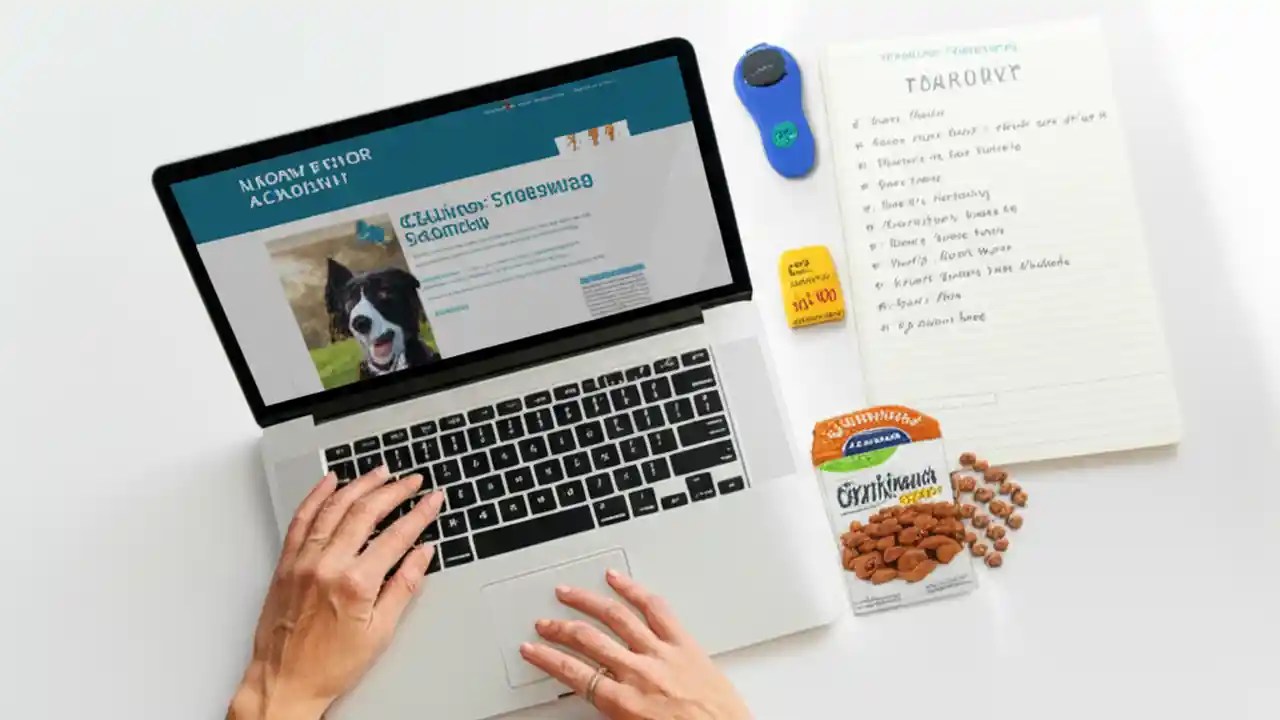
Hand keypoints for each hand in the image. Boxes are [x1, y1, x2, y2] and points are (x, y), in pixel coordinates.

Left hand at [228, 467, 444, 719]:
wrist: (284, 682)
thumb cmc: (330, 666)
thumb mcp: (380, 632)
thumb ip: (404, 587)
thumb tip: (422, 554)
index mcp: (356, 584)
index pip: (397, 535)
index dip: (420, 513)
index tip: (432, 499)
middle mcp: (328, 565)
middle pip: (366, 512)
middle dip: (394, 491)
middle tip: (412, 480)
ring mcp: (304, 561)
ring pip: (334, 507)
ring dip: (359, 485)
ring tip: (379, 473)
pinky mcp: (286, 563)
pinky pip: (302, 519)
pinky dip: (316, 496)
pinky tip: (330, 483)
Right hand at [520, 570, 750, 719]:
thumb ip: (612, 712)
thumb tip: (595, 698)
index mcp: (623, 702)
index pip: (572, 673)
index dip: (546, 658)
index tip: (532, 649)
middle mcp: (638, 673)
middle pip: (587, 640)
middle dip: (559, 628)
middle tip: (544, 621)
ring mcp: (661, 653)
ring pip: (615, 617)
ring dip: (587, 602)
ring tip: (569, 593)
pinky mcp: (685, 643)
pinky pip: (655, 608)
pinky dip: (634, 590)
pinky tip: (618, 580)